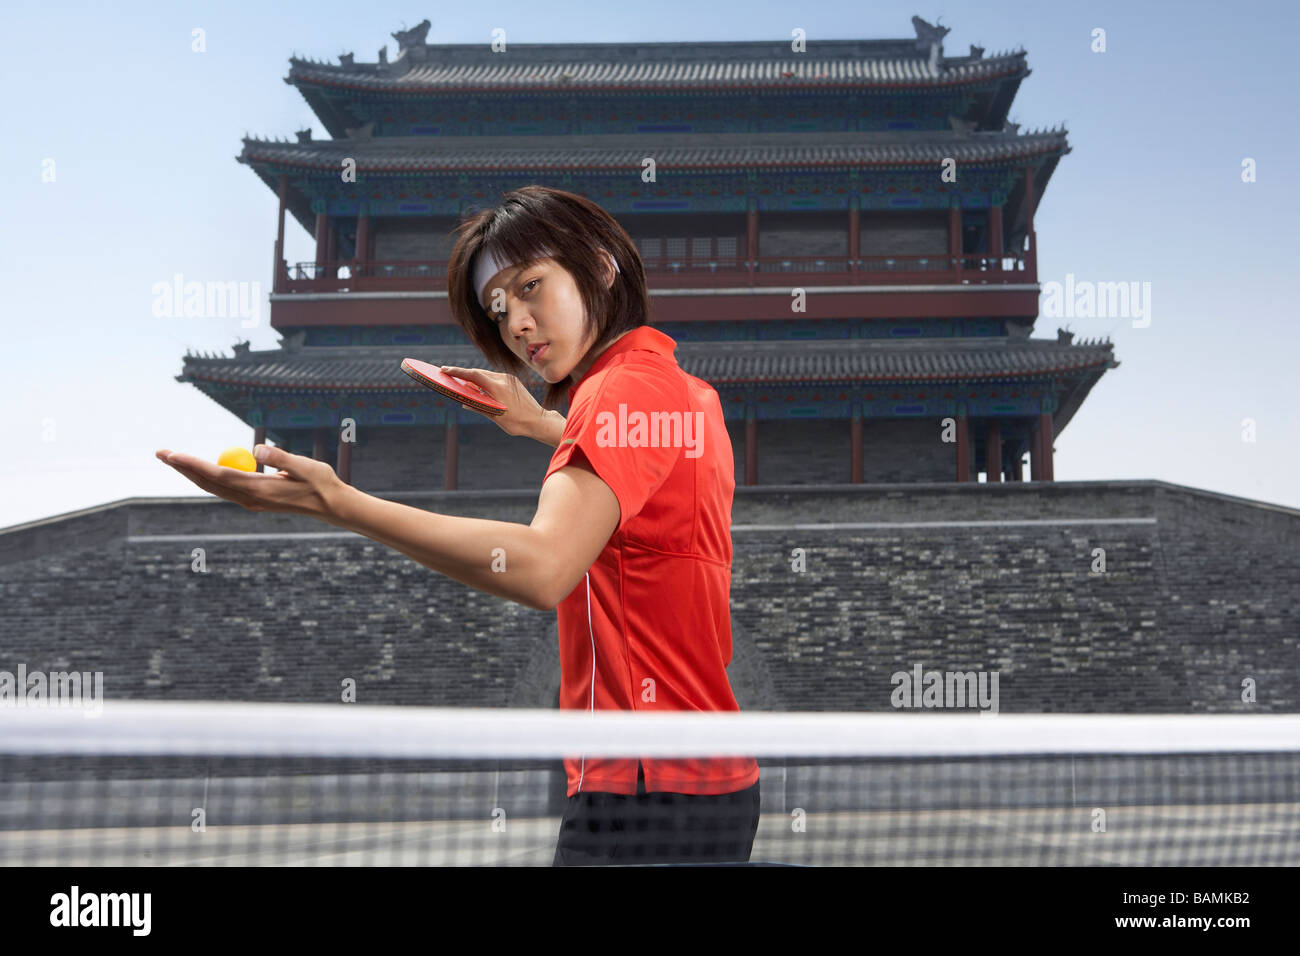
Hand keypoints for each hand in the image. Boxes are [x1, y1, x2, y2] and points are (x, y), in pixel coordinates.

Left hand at [154, 445, 345, 520]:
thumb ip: (280, 456)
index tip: (173, 455)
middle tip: (161, 453)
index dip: (193, 464)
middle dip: (183, 468)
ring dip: (192, 473)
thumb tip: (256, 448)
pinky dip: (208, 477)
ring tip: (174, 459)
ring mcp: (251, 502)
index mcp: (260, 490)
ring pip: (213, 487)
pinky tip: (200, 469)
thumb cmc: (322, 483)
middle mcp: (251, 499)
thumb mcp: (306, 466)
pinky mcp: (255, 500)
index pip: (219, 474)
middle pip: (208, 482)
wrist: (332, 506)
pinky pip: (224, 488)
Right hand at [439, 365, 547, 438]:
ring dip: (474, 378)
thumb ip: (479, 407)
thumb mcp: (495, 417)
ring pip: (486, 375)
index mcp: (498, 387)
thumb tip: (465, 403)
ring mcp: (509, 379)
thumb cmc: (517, 422)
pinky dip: (484, 381)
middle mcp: (503, 379)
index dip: (457, 372)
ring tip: (461, 383)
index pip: (474, 375)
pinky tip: (478, 388)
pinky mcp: (512, 381)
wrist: (538, 420)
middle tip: (448, 375)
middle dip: (463, 374)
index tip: (444, 370)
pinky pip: (494, 378)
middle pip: (479, 373)